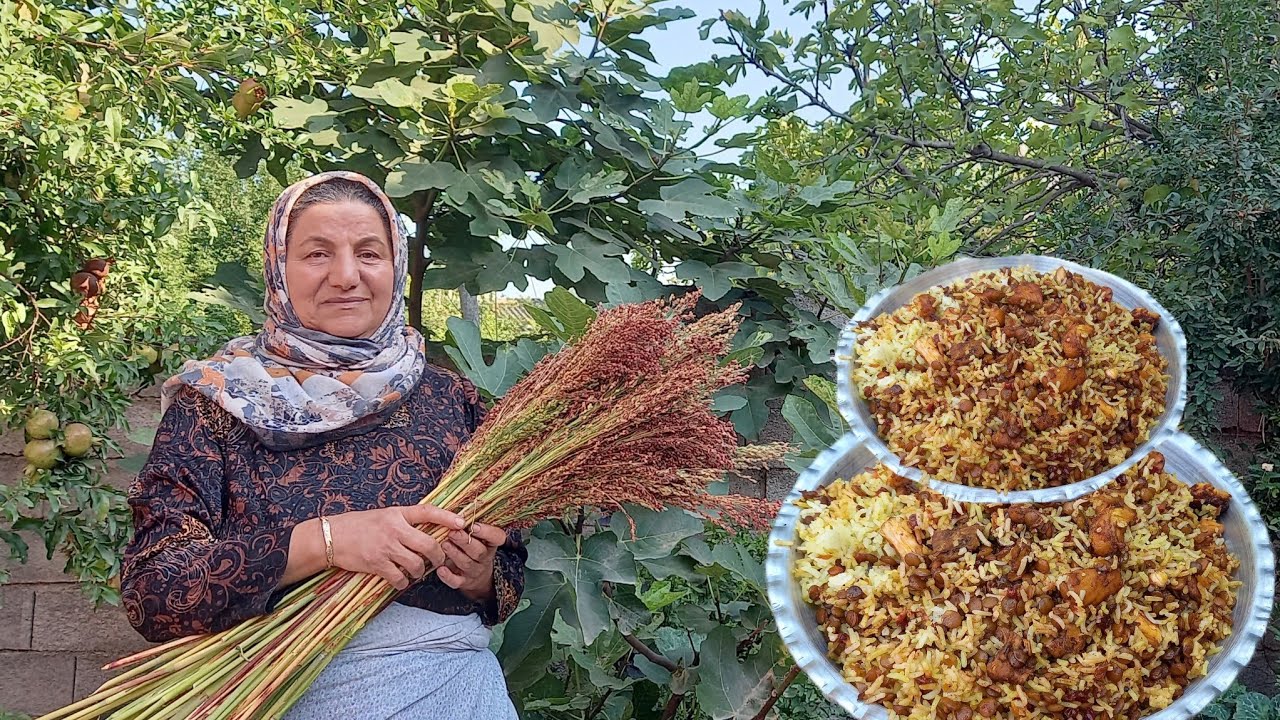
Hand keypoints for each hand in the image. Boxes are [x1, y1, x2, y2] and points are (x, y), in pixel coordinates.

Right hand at [328, 505, 464, 589]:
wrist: (331, 537)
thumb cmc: (358, 525)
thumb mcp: (382, 515)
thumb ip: (403, 521)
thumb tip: (427, 528)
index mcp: (397, 513)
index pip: (428, 512)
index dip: (447, 517)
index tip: (462, 523)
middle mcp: (394, 529)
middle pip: (429, 545)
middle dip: (439, 556)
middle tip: (439, 561)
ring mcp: (386, 548)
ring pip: (416, 564)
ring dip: (420, 571)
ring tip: (417, 571)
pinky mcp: (377, 564)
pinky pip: (399, 578)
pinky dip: (403, 582)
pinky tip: (401, 579)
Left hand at [437, 523, 506, 600]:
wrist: (475, 574)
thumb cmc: (471, 545)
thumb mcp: (476, 534)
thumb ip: (468, 523)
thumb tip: (456, 509)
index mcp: (490, 543)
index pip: (497, 537)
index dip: (487, 532)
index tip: (474, 526)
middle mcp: (485, 558)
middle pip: (479, 551)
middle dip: (465, 541)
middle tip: (452, 533)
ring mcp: (475, 571)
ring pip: (467, 564)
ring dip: (455, 554)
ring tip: (444, 544)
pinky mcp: (464, 582)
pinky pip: (457, 582)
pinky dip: (448, 576)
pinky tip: (440, 569)